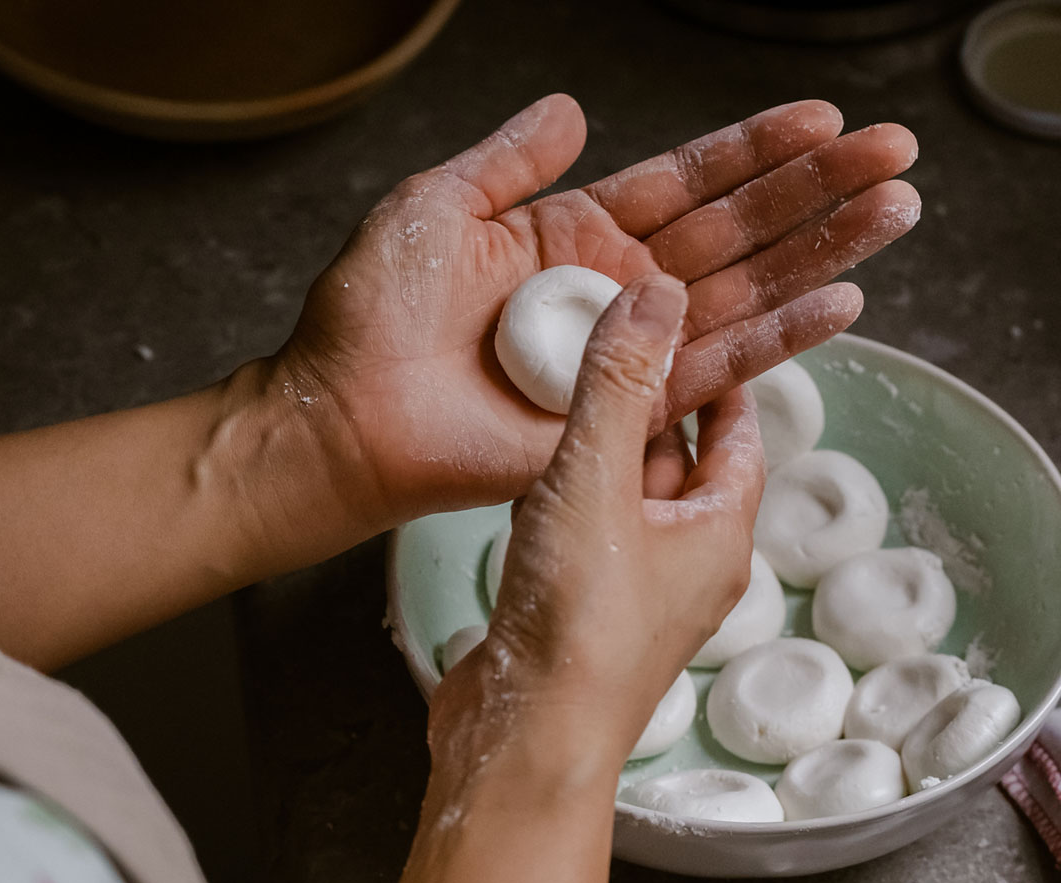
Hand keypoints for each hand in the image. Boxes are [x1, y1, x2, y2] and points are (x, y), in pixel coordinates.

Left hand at [278, 94, 917, 526]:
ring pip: (741, 296)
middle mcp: (611, 292)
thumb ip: (512, 159)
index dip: (752, 152)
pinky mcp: (624, 412)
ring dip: (819, 255)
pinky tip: (839, 302)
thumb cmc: (372, 312)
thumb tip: (574, 109)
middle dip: (813, 194)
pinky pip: (713, 372)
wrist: (347, 411)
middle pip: (732, 234)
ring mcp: (623, 354)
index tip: (823, 121)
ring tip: (893, 210)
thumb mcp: (439, 204)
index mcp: (571, 236)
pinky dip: (777, 340)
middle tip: (895, 153)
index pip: (683, 184)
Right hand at [373, 274, 764, 882]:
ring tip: (571, 389)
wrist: (525, 735)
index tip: (701, 330)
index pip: (739, 436)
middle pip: (680, 463)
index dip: (723, 380)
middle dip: (652, 403)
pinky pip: (583, 531)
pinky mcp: (580, 609)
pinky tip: (530, 473)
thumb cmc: (578, 620)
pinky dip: (565, 494)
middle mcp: (684, 562)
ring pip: (625, 497)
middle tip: (622, 342)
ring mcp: (631, 590)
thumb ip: (619, 386)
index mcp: (717, 532)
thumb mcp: (597, 481)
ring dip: (603, 447)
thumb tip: (658, 294)